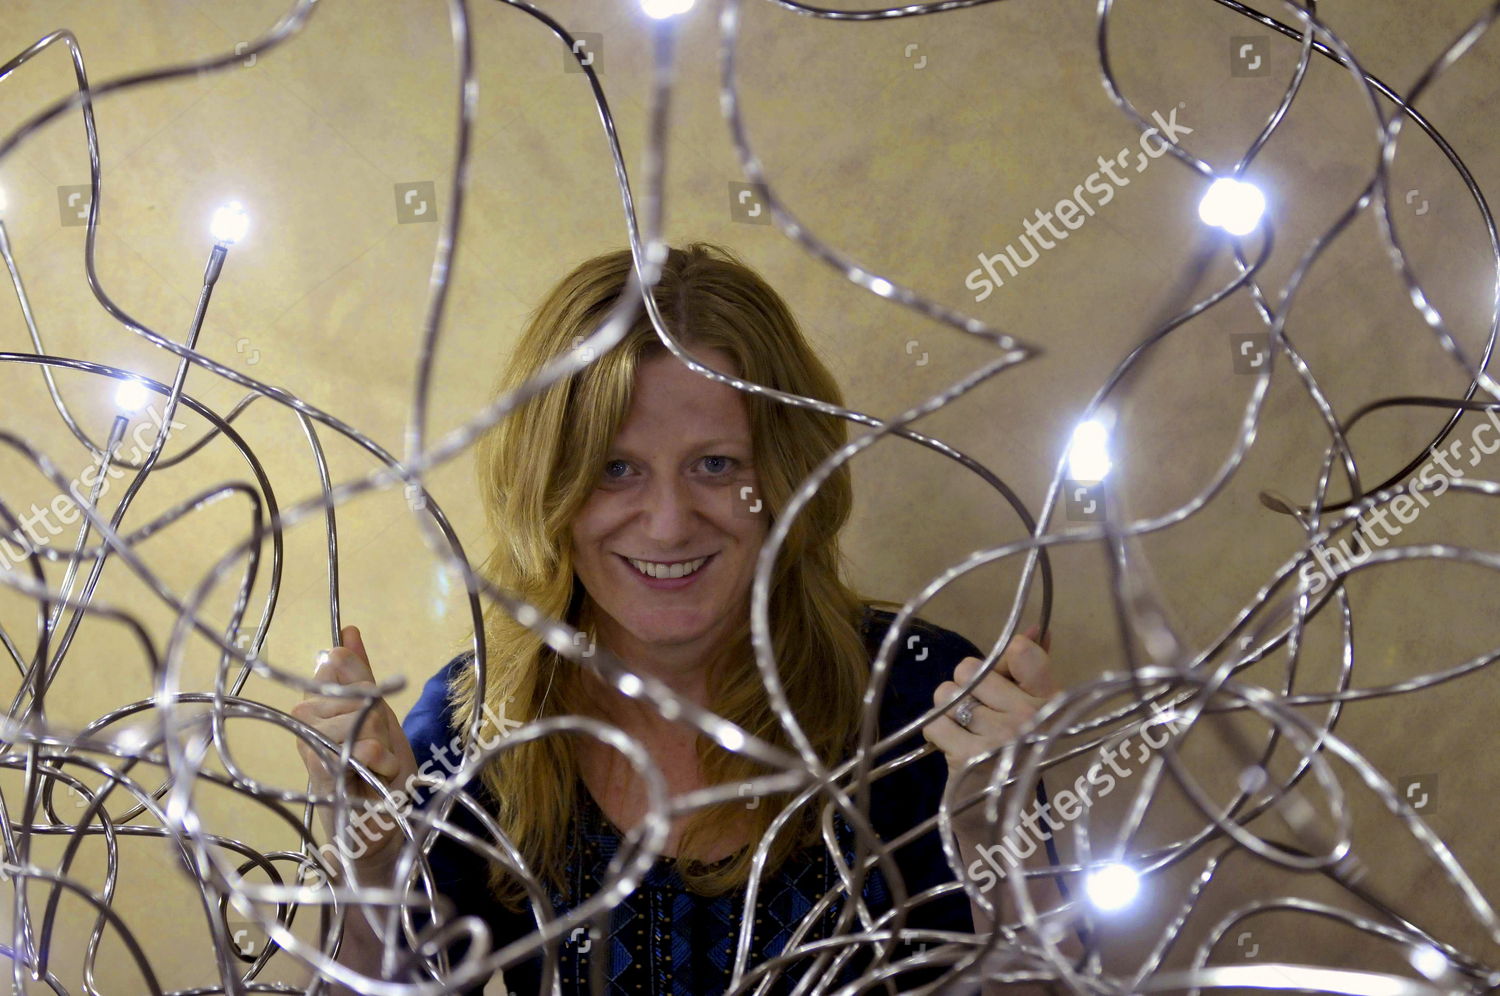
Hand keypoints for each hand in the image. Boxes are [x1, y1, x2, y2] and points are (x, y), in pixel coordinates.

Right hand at [291, 625, 418, 870]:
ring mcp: (309, 747)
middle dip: (379, 718)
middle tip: (379, 749)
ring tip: (380, 765)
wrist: (379, 829)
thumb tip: (347, 631)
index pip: (340, 664)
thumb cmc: (377, 774)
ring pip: (358, 717)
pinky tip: (381, 769)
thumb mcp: (378, 717)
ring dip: (382, 741)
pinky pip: (358, 746)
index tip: (372, 713)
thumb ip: (361, 676)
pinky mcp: (320, 774)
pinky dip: (381, 759)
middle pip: (356, 692)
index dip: (365, 684)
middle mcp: (305, 721)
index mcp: (318, 703)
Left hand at [922, 626, 1060, 835]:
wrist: (1010, 827)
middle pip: (970, 670)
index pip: (1020, 651)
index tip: (1003, 687)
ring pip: (947, 694)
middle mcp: (1030, 718)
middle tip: (981, 718)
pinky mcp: (969, 760)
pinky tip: (956, 749)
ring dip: (949, 711)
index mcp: (1054, 703)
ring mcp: (999, 740)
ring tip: (968, 734)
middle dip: (968, 690)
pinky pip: (934, 723)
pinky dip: (938, 734)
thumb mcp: (1039, 715)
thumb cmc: (1023, 762)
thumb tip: (1037, 625)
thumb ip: (1035, 669)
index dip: (1000, 663)